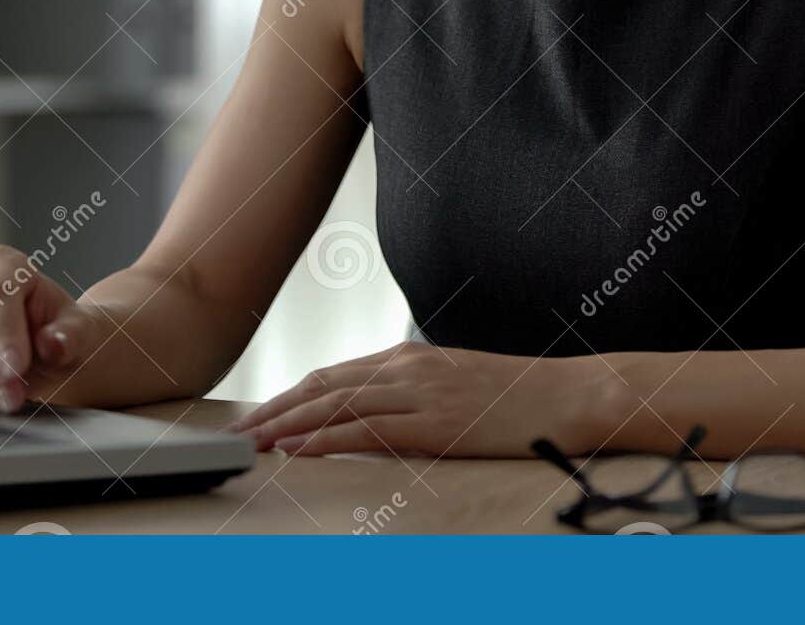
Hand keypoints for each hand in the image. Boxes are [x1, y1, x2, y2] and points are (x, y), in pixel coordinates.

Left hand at [228, 342, 607, 457]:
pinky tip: (296, 447)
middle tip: (238, 430)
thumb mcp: (455, 383)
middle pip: (323, 386)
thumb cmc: (516, 397)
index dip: (290, 395)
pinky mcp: (434, 424)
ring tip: (252, 441)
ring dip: (286, 425)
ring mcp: (420, 394)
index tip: (260, 414)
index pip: (333, 374)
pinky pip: (366, 431)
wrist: (566, 396)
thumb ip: (413, 392)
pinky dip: (323, 438)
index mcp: (409, 358)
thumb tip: (379, 412)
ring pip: (335, 406)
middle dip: (275, 409)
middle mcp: (407, 369)